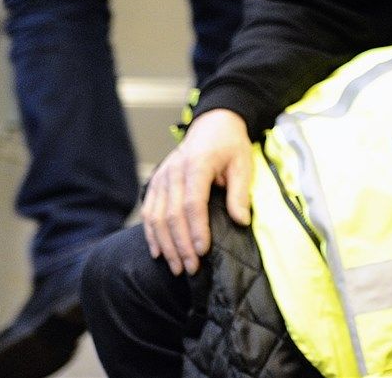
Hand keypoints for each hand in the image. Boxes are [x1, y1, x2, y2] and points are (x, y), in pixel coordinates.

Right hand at [141, 109, 251, 274]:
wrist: (213, 123)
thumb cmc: (230, 145)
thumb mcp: (243, 163)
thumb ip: (240, 192)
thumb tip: (241, 221)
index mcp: (197, 164)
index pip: (193, 203)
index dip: (196, 229)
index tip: (203, 251)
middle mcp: (174, 171)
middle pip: (172, 215)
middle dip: (181, 245)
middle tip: (192, 268)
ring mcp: (161, 176)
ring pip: (157, 217)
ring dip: (166, 245)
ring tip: (178, 267)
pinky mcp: (155, 182)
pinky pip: (148, 212)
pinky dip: (151, 234)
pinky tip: (159, 252)